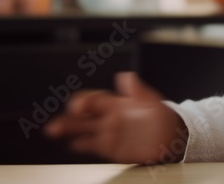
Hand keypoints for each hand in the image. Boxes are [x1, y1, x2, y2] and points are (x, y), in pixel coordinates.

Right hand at [44, 71, 187, 163]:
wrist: (169, 135)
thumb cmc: (160, 115)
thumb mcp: (151, 100)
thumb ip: (138, 90)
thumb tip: (126, 75)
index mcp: (116, 103)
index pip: (94, 99)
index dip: (84, 101)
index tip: (77, 106)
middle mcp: (108, 117)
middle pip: (82, 115)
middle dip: (68, 117)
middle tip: (56, 124)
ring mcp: (108, 132)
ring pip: (82, 129)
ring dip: (68, 129)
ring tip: (54, 130)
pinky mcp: (111, 147)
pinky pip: (93, 145)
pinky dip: (82, 145)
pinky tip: (74, 144)